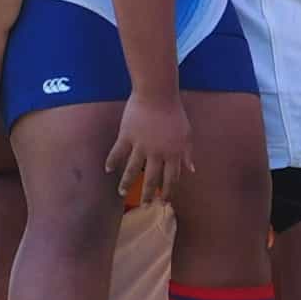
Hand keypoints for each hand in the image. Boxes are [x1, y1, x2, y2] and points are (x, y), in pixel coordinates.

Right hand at [106, 91, 193, 205]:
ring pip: (132, 170)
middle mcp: (157, 153)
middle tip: (144, 206)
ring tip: (121, 192)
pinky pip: (118, 152)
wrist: (157, 94)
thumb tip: (192, 170)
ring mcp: (140, 145)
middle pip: (152, 179)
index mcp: (173, 153)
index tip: (163, 201)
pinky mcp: (127, 136)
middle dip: (148, 194)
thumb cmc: (175, 113)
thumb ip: (187, 153)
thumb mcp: (187, 134)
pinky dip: (112, 161)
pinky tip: (108, 170)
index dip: (167, 191)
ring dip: (126, 182)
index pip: (171, 178)